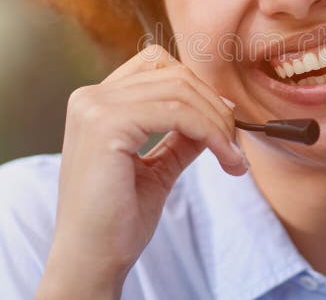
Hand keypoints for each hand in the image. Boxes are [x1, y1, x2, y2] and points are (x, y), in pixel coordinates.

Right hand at [36, 44, 245, 298]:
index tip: (225, 120)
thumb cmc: (116, 220)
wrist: (90, 260)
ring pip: (181, 91)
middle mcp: (90, 97)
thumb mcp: (157, 167)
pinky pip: (178, 113)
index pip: (158, 65)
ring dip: (218, 123)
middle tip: (235, 144)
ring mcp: (95, 107)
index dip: (198, 88)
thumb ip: (182, 136)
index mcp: (96, 102)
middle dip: (215, 107)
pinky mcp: (106, 125)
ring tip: (232, 157)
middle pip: (174, 74)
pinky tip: (224, 158)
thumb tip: (220, 111)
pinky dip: (210, 132)